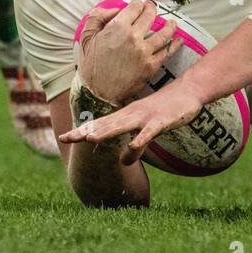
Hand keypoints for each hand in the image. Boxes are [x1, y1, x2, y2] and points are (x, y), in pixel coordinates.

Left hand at [61, 80, 205, 165]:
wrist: (189, 91)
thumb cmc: (167, 109)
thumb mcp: (149, 130)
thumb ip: (136, 148)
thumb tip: (123, 161)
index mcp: (126, 116)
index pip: (100, 123)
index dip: (81, 131)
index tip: (62, 137)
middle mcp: (131, 115)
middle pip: (105, 124)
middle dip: (85, 132)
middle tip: (65, 138)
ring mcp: (145, 117)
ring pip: (123, 126)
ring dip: (107, 132)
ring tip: (90, 138)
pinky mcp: (161, 121)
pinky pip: (149, 132)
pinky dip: (140, 139)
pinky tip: (131, 147)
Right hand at [76, 0, 181, 105]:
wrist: (97, 93)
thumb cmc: (91, 65)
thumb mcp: (86, 37)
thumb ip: (98, 17)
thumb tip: (115, 9)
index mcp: (117, 28)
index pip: (134, 8)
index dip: (138, 4)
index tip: (139, 4)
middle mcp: (133, 38)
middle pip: (150, 16)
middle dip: (152, 9)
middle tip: (152, 8)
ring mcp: (144, 52)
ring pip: (164, 33)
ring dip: (170, 25)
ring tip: (172, 22)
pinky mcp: (151, 66)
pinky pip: (167, 52)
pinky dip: (175, 45)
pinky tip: (178, 40)